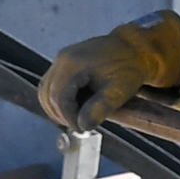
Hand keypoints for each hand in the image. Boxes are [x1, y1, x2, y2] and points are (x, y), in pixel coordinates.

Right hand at [31, 17, 179, 137]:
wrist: (134, 49)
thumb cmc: (129, 68)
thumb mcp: (118, 92)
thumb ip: (99, 109)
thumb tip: (82, 126)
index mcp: (74, 64)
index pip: (59, 97)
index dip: (68, 117)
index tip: (82, 128)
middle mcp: (62, 59)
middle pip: (48, 95)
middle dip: (62, 115)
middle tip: (80, 126)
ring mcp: (61, 59)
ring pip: (45, 91)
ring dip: (57, 109)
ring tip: (77, 118)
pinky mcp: (63, 63)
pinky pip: (51, 86)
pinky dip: (58, 100)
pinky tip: (75, 108)